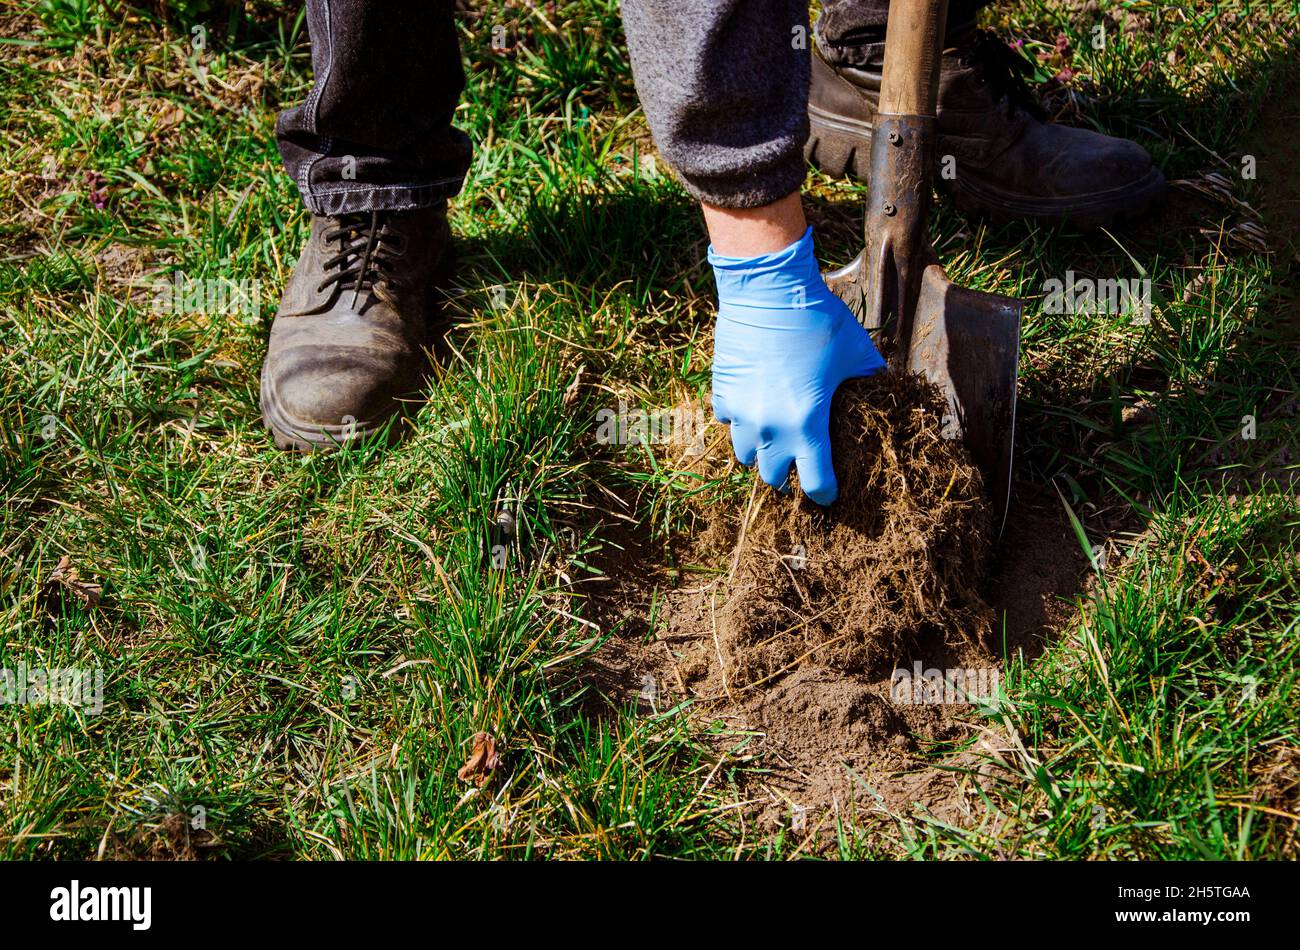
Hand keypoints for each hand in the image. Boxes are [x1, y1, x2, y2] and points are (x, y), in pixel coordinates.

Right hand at [709, 227, 884, 504]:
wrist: (767, 291)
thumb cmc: (817, 321)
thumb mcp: (855, 352)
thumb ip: (870, 377)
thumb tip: (885, 386)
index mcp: (807, 424)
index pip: (815, 482)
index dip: (825, 494)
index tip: (830, 496)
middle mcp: (770, 427)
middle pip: (773, 477)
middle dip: (787, 476)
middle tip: (798, 466)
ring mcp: (741, 413)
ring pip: (745, 455)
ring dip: (760, 453)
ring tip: (772, 441)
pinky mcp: (722, 393)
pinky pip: (727, 423)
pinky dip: (739, 423)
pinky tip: (752, 409)